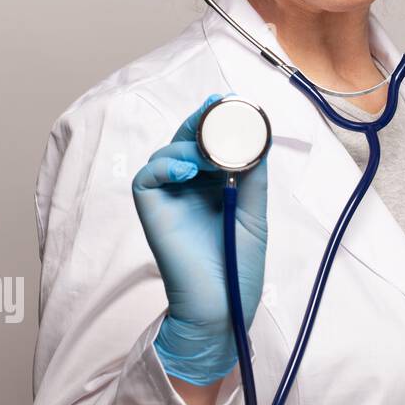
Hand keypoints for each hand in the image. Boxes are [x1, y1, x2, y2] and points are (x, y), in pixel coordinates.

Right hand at [131, 93, 268, 384]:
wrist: (222, 303)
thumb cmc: (238, 264)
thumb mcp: (254, 212)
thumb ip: (252, 175)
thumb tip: (256, 138)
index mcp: (216, 184)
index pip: (212, 143)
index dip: (218, 121)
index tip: (231, 101)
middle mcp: (190, 185)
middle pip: (187, 141)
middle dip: (202, 121)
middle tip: (217, 106)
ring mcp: (170, 197)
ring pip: (167, 153)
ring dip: (187, 145)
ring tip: (210, 155)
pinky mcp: (152, 210)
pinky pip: (147, 178)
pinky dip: (164, 167)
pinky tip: (186, 171)